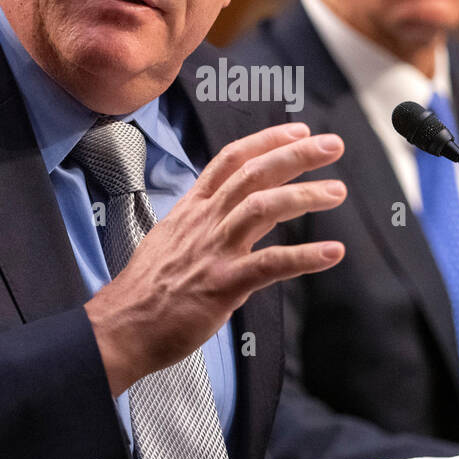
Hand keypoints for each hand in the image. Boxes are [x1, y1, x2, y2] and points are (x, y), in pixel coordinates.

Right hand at [85, 122, 345, 395]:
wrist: (121, 327)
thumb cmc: (146, 291)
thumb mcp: (170, 239)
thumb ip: (202, 222)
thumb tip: (228, 212)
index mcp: (192, 209)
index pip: (231, 160)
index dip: (267, 141)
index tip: (298, 131)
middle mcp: (205, 222)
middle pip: (254, 173)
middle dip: (296, 155)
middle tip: (332, 145)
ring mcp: (214, 251)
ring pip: (264, 207)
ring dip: (306, 196)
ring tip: (337, 192)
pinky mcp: (223, 285)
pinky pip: (271, 264)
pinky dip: (305, 257)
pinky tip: (332, 252)